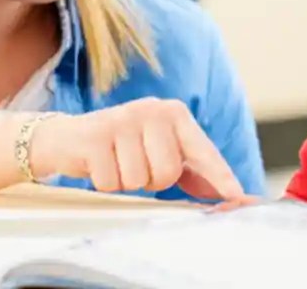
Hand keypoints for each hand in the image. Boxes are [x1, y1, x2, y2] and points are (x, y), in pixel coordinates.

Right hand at [27, 98, 244, 200]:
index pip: (202, 151)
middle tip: (135, 165)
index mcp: (174, 113)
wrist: (68, 138)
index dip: (220, 177)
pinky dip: (104, 182)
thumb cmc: (122, 147)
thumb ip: (194, 171)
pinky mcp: (96, 136)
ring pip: (138, 180)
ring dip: (125, 181)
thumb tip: (230, 193)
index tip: (238, 197)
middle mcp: (151, 110)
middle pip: (168, 173)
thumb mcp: (159, 151)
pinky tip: (99, 164)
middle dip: (151, 180)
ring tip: (116, 163)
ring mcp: (122, 120)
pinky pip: (111, 182)